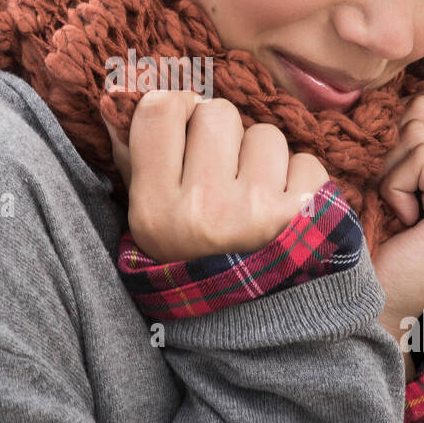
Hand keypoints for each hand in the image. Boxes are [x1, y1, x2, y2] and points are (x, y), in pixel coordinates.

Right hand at [102, 89, 329, 263]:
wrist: (255, 329)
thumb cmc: (195, 260)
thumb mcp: (150, 222)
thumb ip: (135, 157)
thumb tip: (116, 94)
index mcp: (155, 209)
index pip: (161, 109)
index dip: (176, 109)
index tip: (183, 130)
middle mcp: (204, 208)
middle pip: (217, 112)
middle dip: (223, 136)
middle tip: (223, 176)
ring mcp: (258, 212)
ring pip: (266, 134)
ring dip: (264, 160)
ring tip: (255, 201)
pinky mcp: (307, 216)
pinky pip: (307, 162)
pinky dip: (300, 184)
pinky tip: (285, 215)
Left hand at [372, 88, 423, 343]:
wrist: (365, 303)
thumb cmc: (372, 246)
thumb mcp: (395, 183)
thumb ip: (418, 141)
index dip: (398, 140)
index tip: (396, 188)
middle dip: (392, 158)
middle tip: (395, 206)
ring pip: (419, 136)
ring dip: (391, 176)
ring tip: (400, 216)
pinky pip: (420, 160)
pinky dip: (396, 187)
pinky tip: (407, 222)